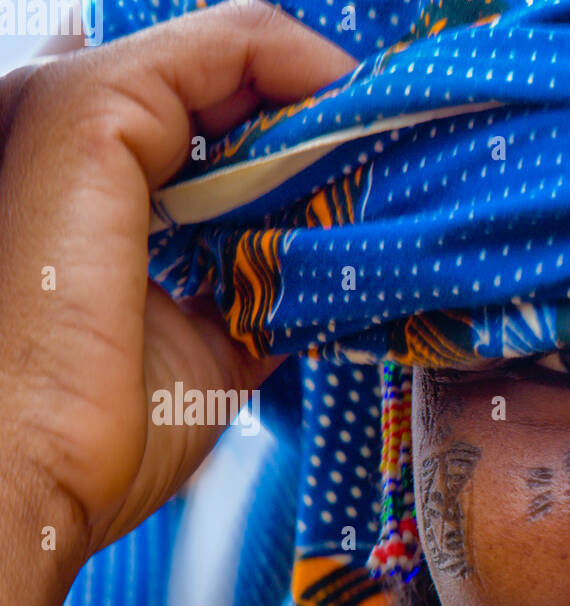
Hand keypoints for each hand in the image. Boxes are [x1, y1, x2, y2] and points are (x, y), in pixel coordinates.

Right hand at [0, 0, 355, 564]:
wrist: (33, 472)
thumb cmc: (99, 432)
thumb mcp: (207, 349)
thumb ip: (255, 296)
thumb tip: (317, 285)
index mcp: (81, 186)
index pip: (207, 128)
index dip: (296, 149)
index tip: (374, 189)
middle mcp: (67, 130)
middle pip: (229, 91)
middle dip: (325, 126)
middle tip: (407, 169)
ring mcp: (73, 104)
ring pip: (240, 61)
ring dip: (331, 106)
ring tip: (398, 158)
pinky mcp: (96, 105)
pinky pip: (238, 44)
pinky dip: (317, 77)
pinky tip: (365, 130)